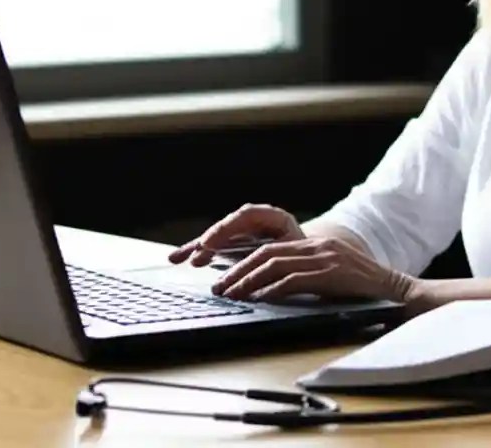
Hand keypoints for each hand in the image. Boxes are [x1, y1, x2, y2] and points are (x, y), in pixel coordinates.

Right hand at [168, 203, 305, 267]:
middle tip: (196, 255)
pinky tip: (179, 258)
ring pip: (219, 236)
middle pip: (227, 226)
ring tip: (177, 258)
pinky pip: (216, 247)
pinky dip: (200, 252)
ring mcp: (246, 232)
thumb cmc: (309, 260)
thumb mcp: (299, 257)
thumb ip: (280, 262)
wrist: (313, 261)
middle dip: (209, 241)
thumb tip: (257, 274)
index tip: (209, 244)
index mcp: (275, 218)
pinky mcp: (238, 244)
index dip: (225, 228)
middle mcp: (257, 221)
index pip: (246, 216)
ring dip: (197, 247)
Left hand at [210, 235, 417, 303]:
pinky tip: (260, 298)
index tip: (226, 278)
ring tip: (232, 295)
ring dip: (249, 281)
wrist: (397, 291)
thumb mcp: (331, 276)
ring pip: (275, 265)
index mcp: (315, 244)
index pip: (270, 249)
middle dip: (238, 271)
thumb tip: (270, 290)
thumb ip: (305, 276)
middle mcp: (318, 246)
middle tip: (220, 288)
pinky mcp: (332, 273)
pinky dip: (273, 289)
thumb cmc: (363, 290)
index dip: (244, 263)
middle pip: (266, 254)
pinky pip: (294, 280)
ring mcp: (325, 257)